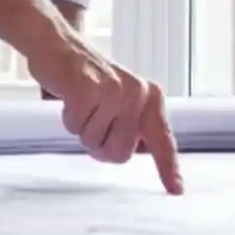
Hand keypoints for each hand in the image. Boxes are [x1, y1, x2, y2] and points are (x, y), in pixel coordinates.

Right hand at [28, 40, 183, 194]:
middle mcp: (137, 94)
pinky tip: (70, 96)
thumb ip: (132, 124)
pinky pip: (75, 127)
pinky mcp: (88, 91)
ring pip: (93, 142)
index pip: (162, 140)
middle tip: (92, 120)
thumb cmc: (86, 76)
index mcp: (149, 97)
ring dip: (82, 128)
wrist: (58, 44)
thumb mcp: (121, 97)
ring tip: (82, 102)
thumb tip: (138, 151)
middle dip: (100, 146)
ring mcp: (112, 92)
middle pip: (120, 154)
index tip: (176, 190)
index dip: (168, 168)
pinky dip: (68, 118)